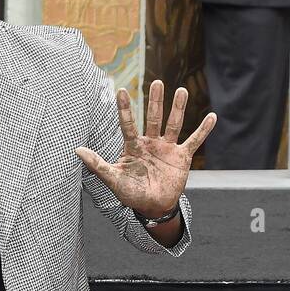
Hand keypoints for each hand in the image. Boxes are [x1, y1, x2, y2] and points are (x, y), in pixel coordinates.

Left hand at [76, 80, 215, 218]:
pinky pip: (194, 141)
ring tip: (182, 91)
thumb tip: (77, 150)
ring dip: (178, 108)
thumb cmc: (131, 194)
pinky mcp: (182, 157)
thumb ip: (97, 164)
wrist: (152, 207)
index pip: (128, 124)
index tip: (121, 90)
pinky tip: (212, 116)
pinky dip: (203, 130)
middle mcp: (151, 143)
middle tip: (157, 82)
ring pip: (173, 124)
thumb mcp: (113, 179)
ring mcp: (167, 148)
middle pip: (153, 118)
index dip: (124, 109)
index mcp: (133, 147)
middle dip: (155, 101)